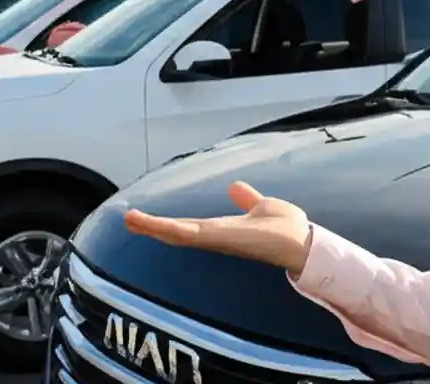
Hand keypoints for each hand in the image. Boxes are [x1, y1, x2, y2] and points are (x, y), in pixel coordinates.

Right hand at [123, 181, 314, 276]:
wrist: (302, 241)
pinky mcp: (222, 239)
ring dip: (154, 227)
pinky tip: (154, 225)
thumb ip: (247, 199)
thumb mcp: (262, 206)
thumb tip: (234, 187)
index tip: (143, 217)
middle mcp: (216, 237)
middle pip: (178, 232)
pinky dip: (171, 230)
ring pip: (179, 234)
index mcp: (222, 229)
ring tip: (130, 219)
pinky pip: (192, 235)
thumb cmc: (286, 229)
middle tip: (127, 220)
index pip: (188, 225)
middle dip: (152, 227)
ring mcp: (217, 239)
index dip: (166, 222)